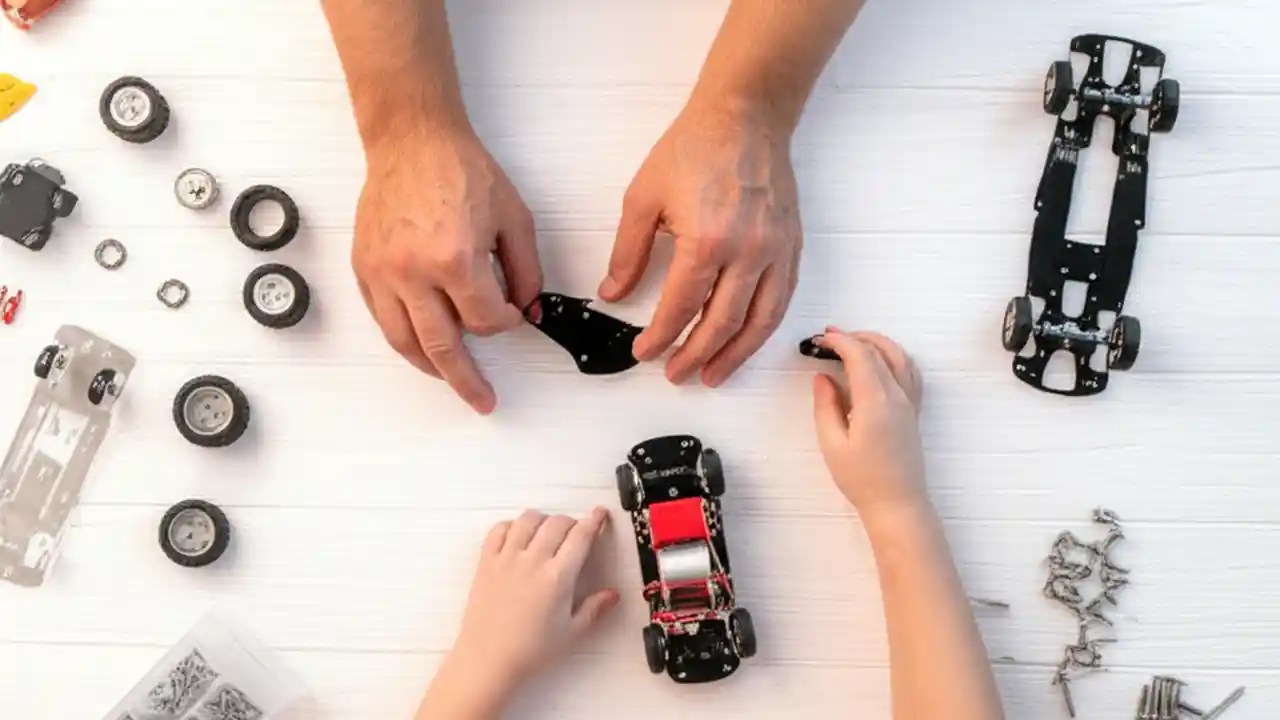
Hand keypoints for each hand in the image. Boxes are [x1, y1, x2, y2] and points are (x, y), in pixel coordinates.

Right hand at [353, 128, 540, 413]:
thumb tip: (527, 310)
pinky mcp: (364, 267)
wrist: (412, 140)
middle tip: (482, 400)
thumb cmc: (462, 171)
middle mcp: (414, 272)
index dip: (504, 322)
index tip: (510, 312)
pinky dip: (402, 338)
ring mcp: (383, 272)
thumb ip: (526, 271)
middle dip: (467, 380)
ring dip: (431, 367)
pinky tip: (420, 344)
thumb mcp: (514, 218)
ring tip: (451, 379)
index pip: (485, 321)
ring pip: (405, 342)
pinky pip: (382, 319)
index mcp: (456, 259)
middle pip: (442, 348)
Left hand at [451, 509, 618, 690]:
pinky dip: (511, 526)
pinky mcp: (486, 562)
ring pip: (528, 519)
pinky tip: (518, 537)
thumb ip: (594, 608)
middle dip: (571, 522)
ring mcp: (507, 558)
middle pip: (557, 522)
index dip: (594, 521)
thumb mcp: (571, 632)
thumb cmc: (529, 651)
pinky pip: (498, 530)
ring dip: (542, 520)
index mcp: (558, 577)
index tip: (599, 515)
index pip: (581, 536)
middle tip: (576, 533)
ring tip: (547, 532)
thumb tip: (612, 595)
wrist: (488, 660)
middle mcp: (532, 561)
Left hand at [600, 104, 801, 386]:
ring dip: (735, 355)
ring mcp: (776, 251)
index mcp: (706, 240)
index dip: (660, 337)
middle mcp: (748, 252)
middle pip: (722, 323)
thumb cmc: (694, 149)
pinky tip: (745, 341)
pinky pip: (781, 301)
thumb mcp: (643, 198)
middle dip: (695, 355)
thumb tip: (612, 294)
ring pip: (759, 321)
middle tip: (675, 375)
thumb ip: (627, 252)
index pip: (681, 306)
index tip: (644, 353)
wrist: (745, 115)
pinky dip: (763, 329)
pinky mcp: (792, 246)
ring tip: (712, 375)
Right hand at [811, 330, 927, 520]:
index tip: (819, 339)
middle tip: (829, 337)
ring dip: (876, 342)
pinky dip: (894, 356)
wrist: (897, 503)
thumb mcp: (832, 443)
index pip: (860, 355)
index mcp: (875, 400)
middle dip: (854, 337)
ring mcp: (910, 402)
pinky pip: (910, 371)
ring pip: (899, 356)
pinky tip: (881, 361)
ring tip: (853, 342)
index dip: (839, 341)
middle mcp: (897, 395)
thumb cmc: (861, 479)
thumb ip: (825, 405)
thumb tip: (823, 377)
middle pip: (880, 350)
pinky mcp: (914, 411)